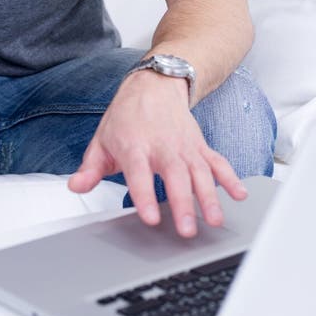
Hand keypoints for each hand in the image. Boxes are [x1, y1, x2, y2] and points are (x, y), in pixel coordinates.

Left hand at [68, 69, 247, 235]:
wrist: (153, 86)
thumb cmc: (126, 117)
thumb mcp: (101, 140)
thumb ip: (90, 169)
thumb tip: (75, 186)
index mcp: (134, 146)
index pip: (139, 174)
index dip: (145, 195)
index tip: (150, 217)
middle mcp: (162, 146)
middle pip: (175, 176)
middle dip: (182, 203)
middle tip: (186, 229)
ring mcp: (184, 147)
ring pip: (200, 172)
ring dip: (209, 197)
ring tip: (214, 220)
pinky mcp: (200, 146)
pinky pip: (218, 162)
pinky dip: (230, 178)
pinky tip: (239, 195)